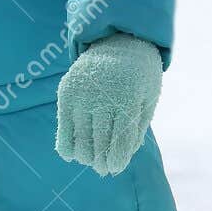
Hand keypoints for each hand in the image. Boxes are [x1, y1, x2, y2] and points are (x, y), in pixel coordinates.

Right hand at [55, 32, 162, 176]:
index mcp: (128, 98)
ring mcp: (82, 95)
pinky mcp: (66, 94)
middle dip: (101, 161)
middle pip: (99, 143)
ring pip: (81, 140)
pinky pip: (64, 129)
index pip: (120, 139)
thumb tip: (120, 161)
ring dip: (86, 156)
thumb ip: (136, 129)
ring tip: (91, 159)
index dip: (116, 159)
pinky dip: (67, 147)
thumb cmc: (138, 76)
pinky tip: (72, 155)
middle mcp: (102, 96)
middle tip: (103, 170)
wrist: (118, 40)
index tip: (114, 169)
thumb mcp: (147, 99)